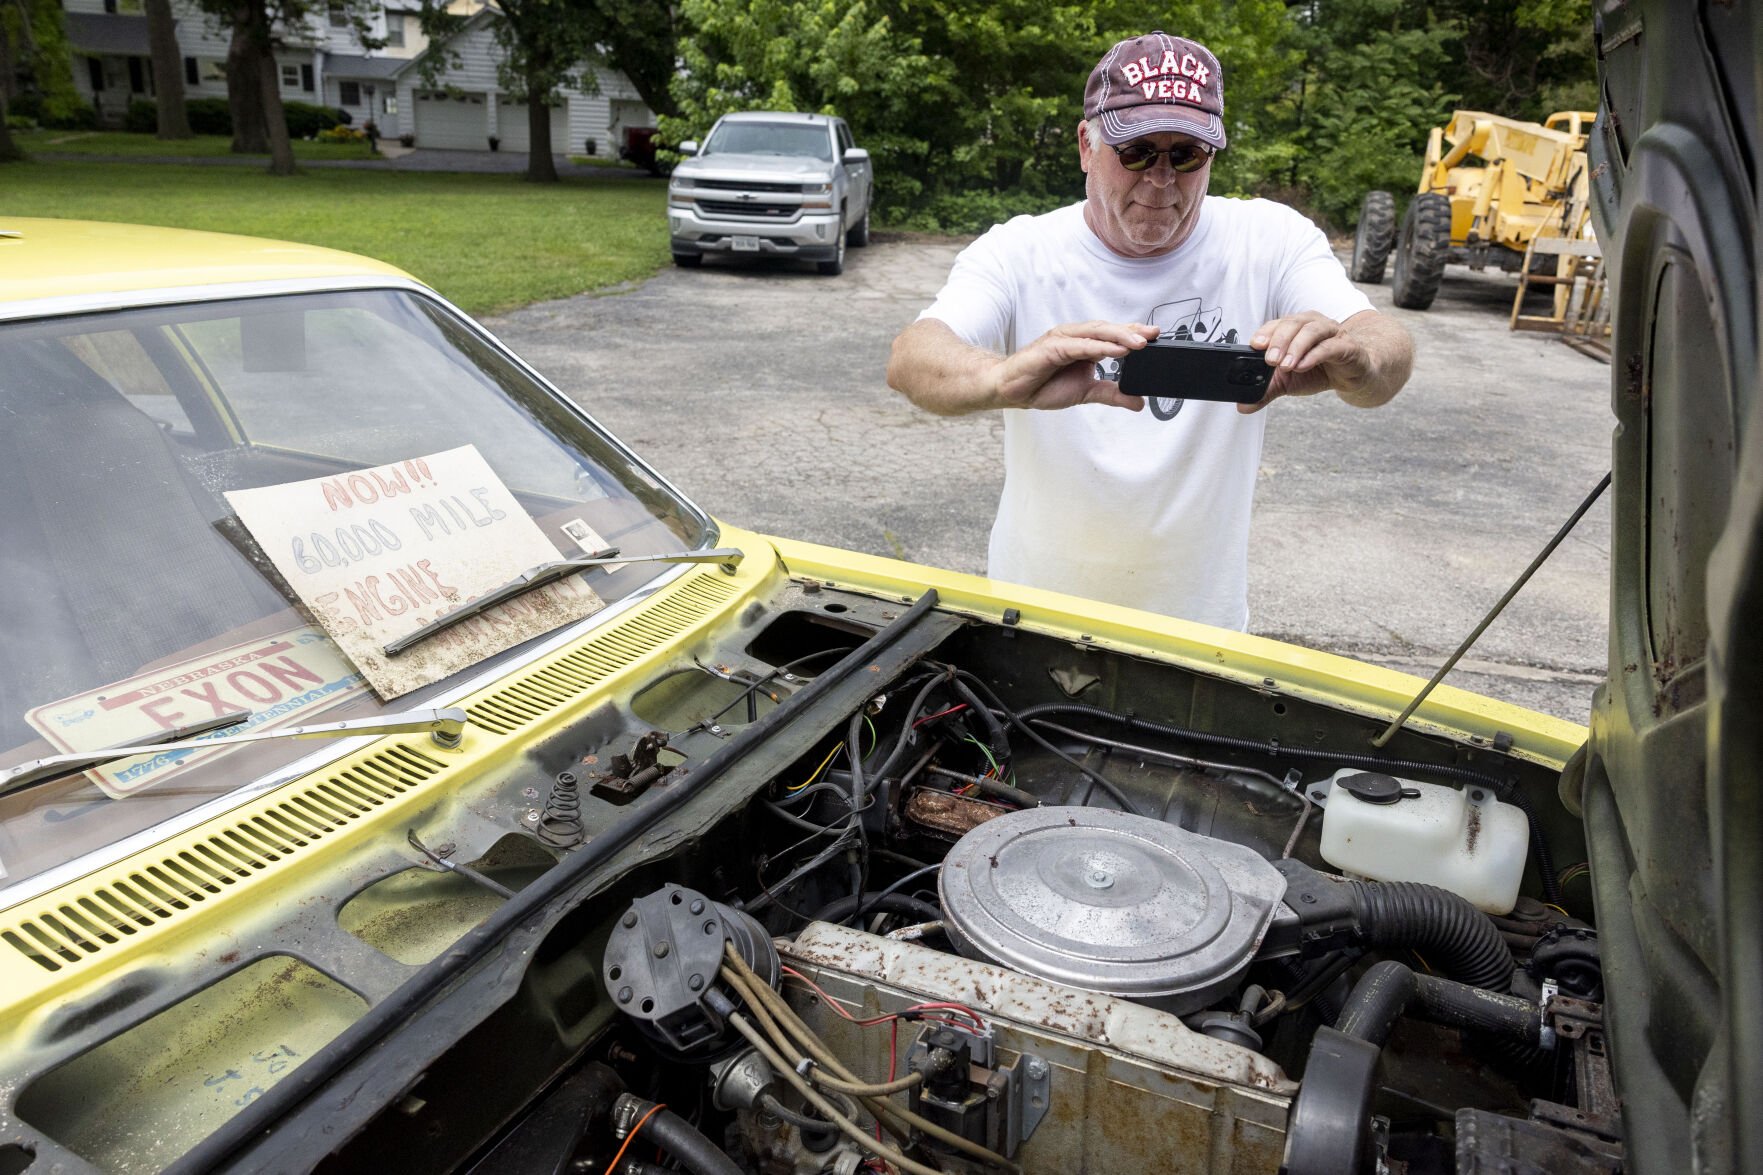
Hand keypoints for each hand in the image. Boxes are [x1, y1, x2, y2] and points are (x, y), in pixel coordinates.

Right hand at [989, 321, 1158, 410]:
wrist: (1012, 390)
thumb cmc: (1043, 386)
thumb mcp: (1087, 392)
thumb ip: (1112, 394)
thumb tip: (1138, 402)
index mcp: (1084, 344)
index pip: (1113, 335)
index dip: (1134, 334)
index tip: (1157, 336)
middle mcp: (1075, 336)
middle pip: (1108, 329)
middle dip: (1131, 332)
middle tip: (1153, 335)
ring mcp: (1063, 339)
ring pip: (1095, 333)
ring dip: (1118, 337)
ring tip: (1139, 343)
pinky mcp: (1051, 347)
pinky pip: (1078, 345)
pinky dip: (1098, 347)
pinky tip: (1113, 350)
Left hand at [1239, 311, 1373, 413]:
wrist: (1351, 375)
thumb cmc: (1317, 371)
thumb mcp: (1287, 382)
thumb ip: (1266, 391)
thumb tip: (1242, 407)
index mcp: (1295, 328)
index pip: (1278, 324)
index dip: (1266, 332)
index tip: (1255, 345)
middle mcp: (1313, 325)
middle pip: (1293, 324)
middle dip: (1279, 341)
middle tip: (1270, 360)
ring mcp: (1332, 333)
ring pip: (1312, 331)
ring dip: (1296, 347)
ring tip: (1285, 365)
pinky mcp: (1347, 347)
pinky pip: (1330, 346)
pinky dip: (1314, 355)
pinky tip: (1303, 366)